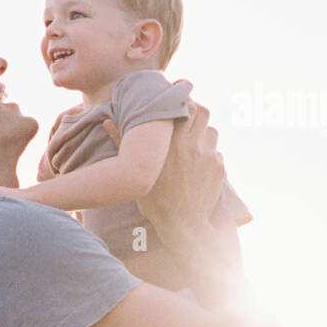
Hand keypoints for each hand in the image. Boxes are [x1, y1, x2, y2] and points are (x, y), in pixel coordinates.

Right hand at [134, 100, 223, 245]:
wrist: (181, 224)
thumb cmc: (155, 198)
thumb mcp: (138, 169)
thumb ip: (122, 141)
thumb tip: (107, 121)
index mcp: (172, 141)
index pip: (185, 106)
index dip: (182, 102)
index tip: (176, 104)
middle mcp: (193, 145)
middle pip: (203, 111)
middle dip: (196, 112)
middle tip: (188, 119)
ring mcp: (209, 156)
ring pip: (212, 130)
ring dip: (204, 132)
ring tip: (194, 141)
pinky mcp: (219, 169)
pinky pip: (217, 152)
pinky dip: (210, 154)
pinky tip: (199, 164)